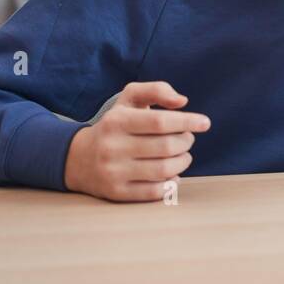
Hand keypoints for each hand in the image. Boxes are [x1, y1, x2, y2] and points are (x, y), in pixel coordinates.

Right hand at [64, 81, 209, 201]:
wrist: (78, 158)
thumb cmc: (115, 125)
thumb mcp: (129, 99)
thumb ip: (156, 90)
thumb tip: (182, 101)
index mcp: (117, 121)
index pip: (159, 121)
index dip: (187, 121)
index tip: (205, 123)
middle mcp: (112, 147)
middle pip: (166, 147)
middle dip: (186, 142)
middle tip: (188, 139)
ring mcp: (113, 172)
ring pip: (164, 170)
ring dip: (183, 162)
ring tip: (183, 155)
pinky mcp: (117, 193)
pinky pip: (155, 191)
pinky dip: (171, 183)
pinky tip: (173, 174)